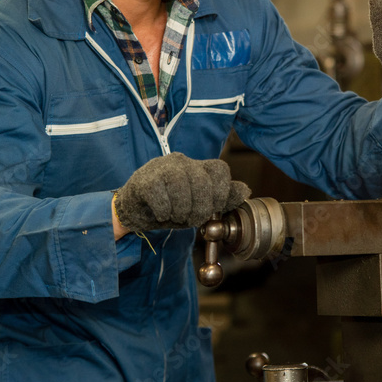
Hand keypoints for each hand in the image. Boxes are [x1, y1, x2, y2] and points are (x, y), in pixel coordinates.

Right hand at [114, 153, 249, 232]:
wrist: (135, 211)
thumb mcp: (200, 205)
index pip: (220, 169)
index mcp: (199, 167)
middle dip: (201, 207)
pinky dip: (164, 209)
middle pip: (201, 180)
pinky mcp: (144, 178)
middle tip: (192, 219)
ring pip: (180, 184)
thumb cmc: (171, 207)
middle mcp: (182, 162)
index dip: (221, 192)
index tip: (213, 210)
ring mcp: (162, 167)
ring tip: (176, 216)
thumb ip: (223, 198)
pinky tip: (162, 214)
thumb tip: (246, 191)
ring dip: (181, 209)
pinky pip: (159, 192)